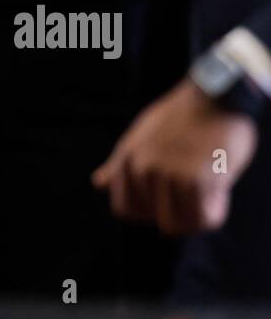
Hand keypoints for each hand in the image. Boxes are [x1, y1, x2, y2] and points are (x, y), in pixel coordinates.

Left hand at [92, 80, 257, 234]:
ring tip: (209, 187)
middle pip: (154, 218)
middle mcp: (142, 169)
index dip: (148, 208)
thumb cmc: (182, 114)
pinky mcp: (198, 180)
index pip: (125, 209)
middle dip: (174, 209)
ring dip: (196, 212)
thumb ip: (121, 164)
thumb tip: (98, 184)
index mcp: (126, 160)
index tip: (167, 195)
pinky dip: (212, 213)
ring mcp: (169, 175)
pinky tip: (220, 191)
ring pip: (177, 225)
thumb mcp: (143, 134)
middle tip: (194, 186)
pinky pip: (201, 219)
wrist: (218, 94)